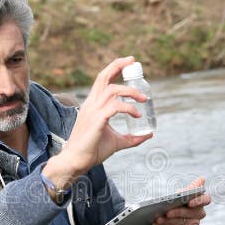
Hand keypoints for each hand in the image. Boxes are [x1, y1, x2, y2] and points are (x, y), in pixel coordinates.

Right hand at [43, 56, 151, 186]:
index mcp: (93, 104)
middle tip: (134, 62)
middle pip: (104, 76)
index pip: (102, 80)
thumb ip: (131, 137)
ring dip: (131, 92)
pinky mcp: (97, 121)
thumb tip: (148, 135)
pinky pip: (115, 107)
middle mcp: (92, 104)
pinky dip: (128, 108)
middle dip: (119, 65)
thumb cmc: (92, 150)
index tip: (129, 63)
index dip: (115, 68)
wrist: (77, 161)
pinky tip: (137, 114)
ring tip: (144, 99)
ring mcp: (93, 111)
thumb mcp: (116, 142)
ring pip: (113, 90)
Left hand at [152, 177, 210, 224]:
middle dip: (178, 213)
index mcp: (202, 200)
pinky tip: (158, 223)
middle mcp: (200, 212)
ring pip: (183, 222)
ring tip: (158, 218)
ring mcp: (194, 222)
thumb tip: (201, 179)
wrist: (170, 207)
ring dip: (169, 221)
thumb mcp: (184, 190)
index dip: (198, 201)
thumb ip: (192, 187)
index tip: (189, 202)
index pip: (205, 200)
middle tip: (167, 212)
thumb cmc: (179, 197)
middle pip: (192, 213)